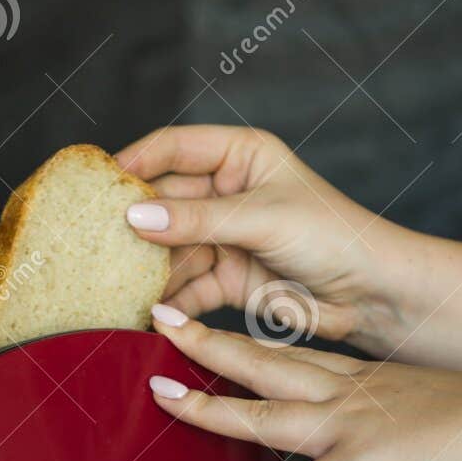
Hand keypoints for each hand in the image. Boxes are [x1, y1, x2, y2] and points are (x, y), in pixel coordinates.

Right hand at [116, 124, 414, 354]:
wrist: (371, 295)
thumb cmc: (334, 237)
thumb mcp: (263, 219)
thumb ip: (197, 219)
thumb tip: (134, 215)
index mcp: (240, 156)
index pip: (174, 148)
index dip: (135, 161)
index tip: (98, 183)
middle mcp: (227, 192)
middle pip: (164, 202)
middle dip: (132, 223)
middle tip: (90, 240)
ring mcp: (224, 236)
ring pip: (169, 249)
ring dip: (144, 268)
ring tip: (108, 282)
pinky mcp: (226, 279)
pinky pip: (185, 286)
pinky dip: (166, 301)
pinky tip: (142, 312)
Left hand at [146, 305, 461, 460]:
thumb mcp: (429, 437)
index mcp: (365, 379)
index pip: (291, 354)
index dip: (245, 342)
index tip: (211, 329)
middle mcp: (349, 394)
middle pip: (262, 362)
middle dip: (206, 343)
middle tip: (162, 317)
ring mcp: (352, 425)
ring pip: (264, 413)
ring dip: (208, 407)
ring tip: (163, 395)